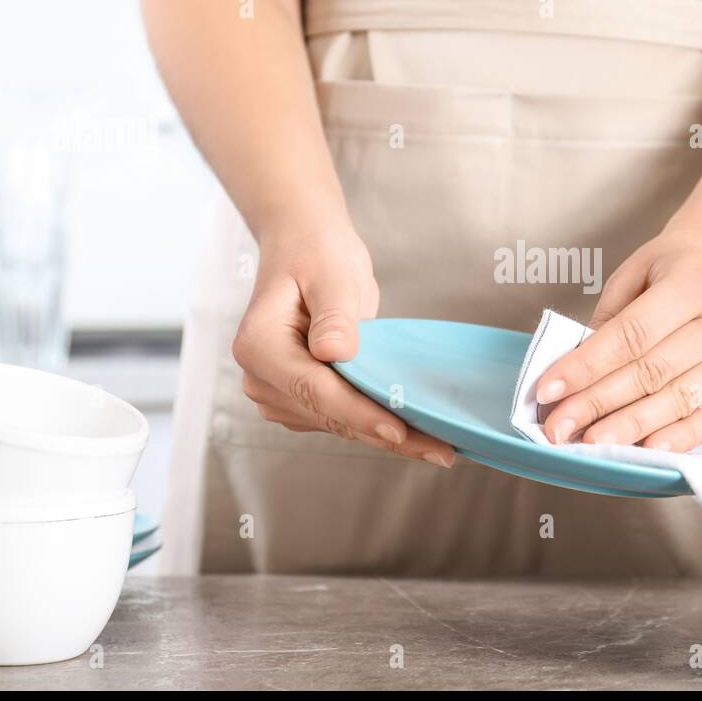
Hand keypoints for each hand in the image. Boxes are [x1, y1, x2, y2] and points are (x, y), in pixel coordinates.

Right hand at [232, 223, 455, 466]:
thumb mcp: (332, 274)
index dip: (358, 413)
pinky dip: (375, 423)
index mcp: (259, 345)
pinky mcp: (298, 400)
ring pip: (338, 424)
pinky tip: (416, 431)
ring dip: (385, 435)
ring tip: (438, 446)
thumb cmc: (317, 254)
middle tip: (442, 452)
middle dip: (384, 434)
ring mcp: (277, 393)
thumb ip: (335, 315)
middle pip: (329, 415)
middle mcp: (259, 377)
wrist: (305, 249)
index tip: (398, 430)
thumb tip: (335, 353)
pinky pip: (340, 418)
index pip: (314, 388)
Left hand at [536, 228, 701, 452]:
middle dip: (598, 403)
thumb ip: (609, 319)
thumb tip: (574, 375)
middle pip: (651, 372)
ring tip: (592, 443)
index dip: (587, 365)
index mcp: (692, 282)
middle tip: (559, 427)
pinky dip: (679, 437)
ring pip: (679, 399)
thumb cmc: (673, 270)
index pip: (631, 334)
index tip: (548, 389)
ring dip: (631, 426)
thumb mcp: (636, 273)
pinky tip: (647, 449)